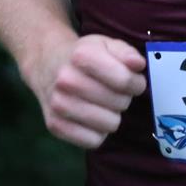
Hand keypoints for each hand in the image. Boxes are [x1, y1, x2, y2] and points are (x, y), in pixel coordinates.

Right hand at [30, 33, 145, 148]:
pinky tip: (92, 117)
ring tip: (103, 103)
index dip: (136, 83)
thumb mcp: (106, 44)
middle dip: (123, 98)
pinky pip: (94, 141)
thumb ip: (126, 53)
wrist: (47, 65)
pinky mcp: (55, 126)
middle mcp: (66, 81)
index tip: (133, 81)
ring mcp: (58, 105)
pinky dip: (98, 132)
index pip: (125, 80)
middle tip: (113, 91)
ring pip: (110, 124)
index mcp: (81, 56)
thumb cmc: (84, 55)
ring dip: (112, 115)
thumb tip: (138, 65)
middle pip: (120, 103)